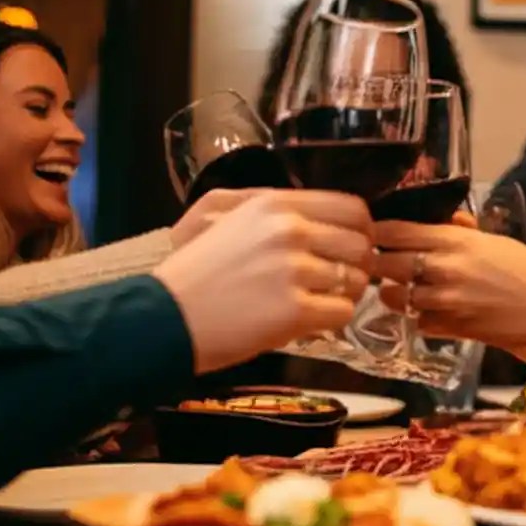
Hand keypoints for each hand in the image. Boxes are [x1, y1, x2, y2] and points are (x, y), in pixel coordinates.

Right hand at [153, 190, 374, 373]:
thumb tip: (332, 222)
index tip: (352, 247)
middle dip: (356, 266)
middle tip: (338, 282)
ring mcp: (293, 270)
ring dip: (343, 295)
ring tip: (317, 302)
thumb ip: (281, 215)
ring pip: (355, 280)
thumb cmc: (197, 275)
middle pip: (360, 244)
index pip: (351, 208)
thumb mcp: (233, 222)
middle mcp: (288, 230)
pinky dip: (332, 320)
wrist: (165, 317)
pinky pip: (343, 312)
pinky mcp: (294, 310)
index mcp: (274, 204)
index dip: (360, 230)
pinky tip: (310, 321)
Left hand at [371, 221, 525, 347]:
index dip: (377, 230)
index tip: (370, 230)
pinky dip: (418, 317)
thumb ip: (463, 230)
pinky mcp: (452, 329)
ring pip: (394, 296)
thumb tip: (444, 219)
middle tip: (377, 260)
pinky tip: (430, 312)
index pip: (395, 231)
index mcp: (455, 241)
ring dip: (393, 292)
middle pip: (384, 263)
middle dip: (377, 261)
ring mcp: (445, 302)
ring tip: (401, 287)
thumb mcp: (496, 241)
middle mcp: (444, 270)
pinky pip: (417, 322)